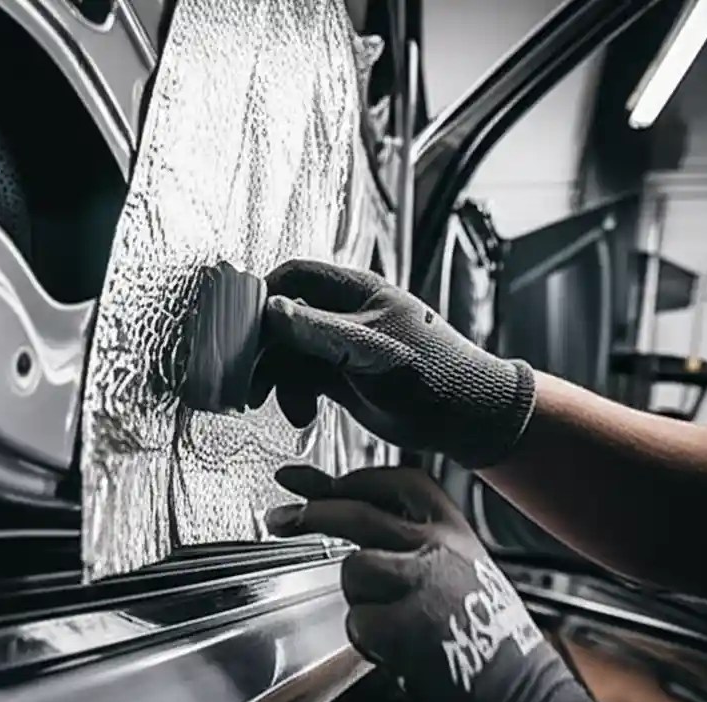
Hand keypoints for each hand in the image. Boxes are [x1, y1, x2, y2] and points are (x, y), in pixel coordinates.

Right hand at [248, 259, 535, 468]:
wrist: (465, 417)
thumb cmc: (432, 374)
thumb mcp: (371, 351)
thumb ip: (319, 331)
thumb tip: (270, 312)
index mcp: (354, 291)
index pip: (293, 278)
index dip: (264, 299)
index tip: (242, 332)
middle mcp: (343, 313)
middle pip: (283, 319)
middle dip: (264, 351)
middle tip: (248, 382)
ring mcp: (340, 345)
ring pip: (288, 352)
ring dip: (277, 379)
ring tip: (281, 407)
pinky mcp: (339, 375)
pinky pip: (301, 378)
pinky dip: (293, 395)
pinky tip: (301, 415)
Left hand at [266, 466, 595, 701]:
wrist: (522, 689)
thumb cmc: (480, 632)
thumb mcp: (455, 568)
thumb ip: (403, 537)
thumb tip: (335, 502)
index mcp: (454, 531)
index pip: (398, 483)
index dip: (351, 479)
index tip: (310, 481)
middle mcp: (440, 548)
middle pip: (359, 514)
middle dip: (313, 512)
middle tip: (282, 517)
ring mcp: (424, 583)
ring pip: (354, 569)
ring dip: (359, 598)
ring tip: (392, 620)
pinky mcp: (409, 624)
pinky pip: (358, 620)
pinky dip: (368, 639)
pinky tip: (398, 648)